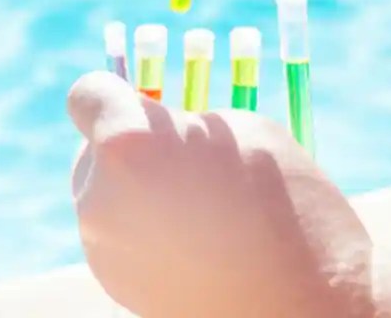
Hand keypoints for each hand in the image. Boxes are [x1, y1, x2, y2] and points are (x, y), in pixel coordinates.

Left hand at [68, 72, 373, 317]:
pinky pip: (121, 237)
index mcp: (127, 143)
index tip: (147, 105)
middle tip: (188, 160)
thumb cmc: (284, 203)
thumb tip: (162, 136)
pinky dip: (148, 231)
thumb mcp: (241, 132)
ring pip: (108, 196)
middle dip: (133, 147)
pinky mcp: (114, 284)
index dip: (116, 93)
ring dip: (141, 190)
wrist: (302, 304)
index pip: (88, 95)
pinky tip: (197, 243)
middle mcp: (99, 196)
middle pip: (96, 150)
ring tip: (202, 208)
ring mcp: (101, 247)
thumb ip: (185, 126)